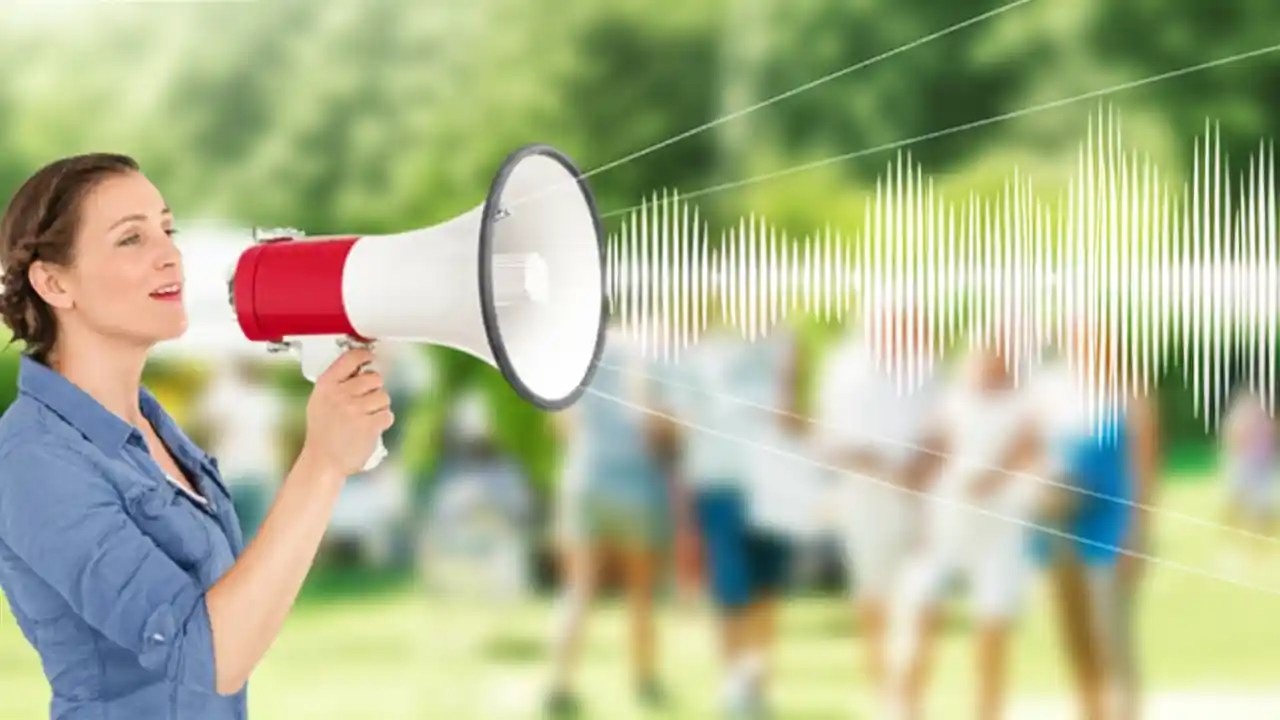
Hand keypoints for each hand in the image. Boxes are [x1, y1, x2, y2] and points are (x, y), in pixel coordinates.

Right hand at [300, 348, 394, 476]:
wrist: (323, 461)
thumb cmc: (322, 432)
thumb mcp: (320, 401)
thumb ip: (337, 383)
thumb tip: (360, 367)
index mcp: (327, 385)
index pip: (350, 358)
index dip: (364, 355)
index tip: (370, 357)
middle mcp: (341, 394)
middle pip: (375, 378)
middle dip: (375, 389)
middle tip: (366, 402)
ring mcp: (355, 409)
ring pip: (384, 397)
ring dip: (380, 407)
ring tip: (366, 418)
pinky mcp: (369, 425)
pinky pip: (388, 415)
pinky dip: (383, 422)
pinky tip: (370, 429)